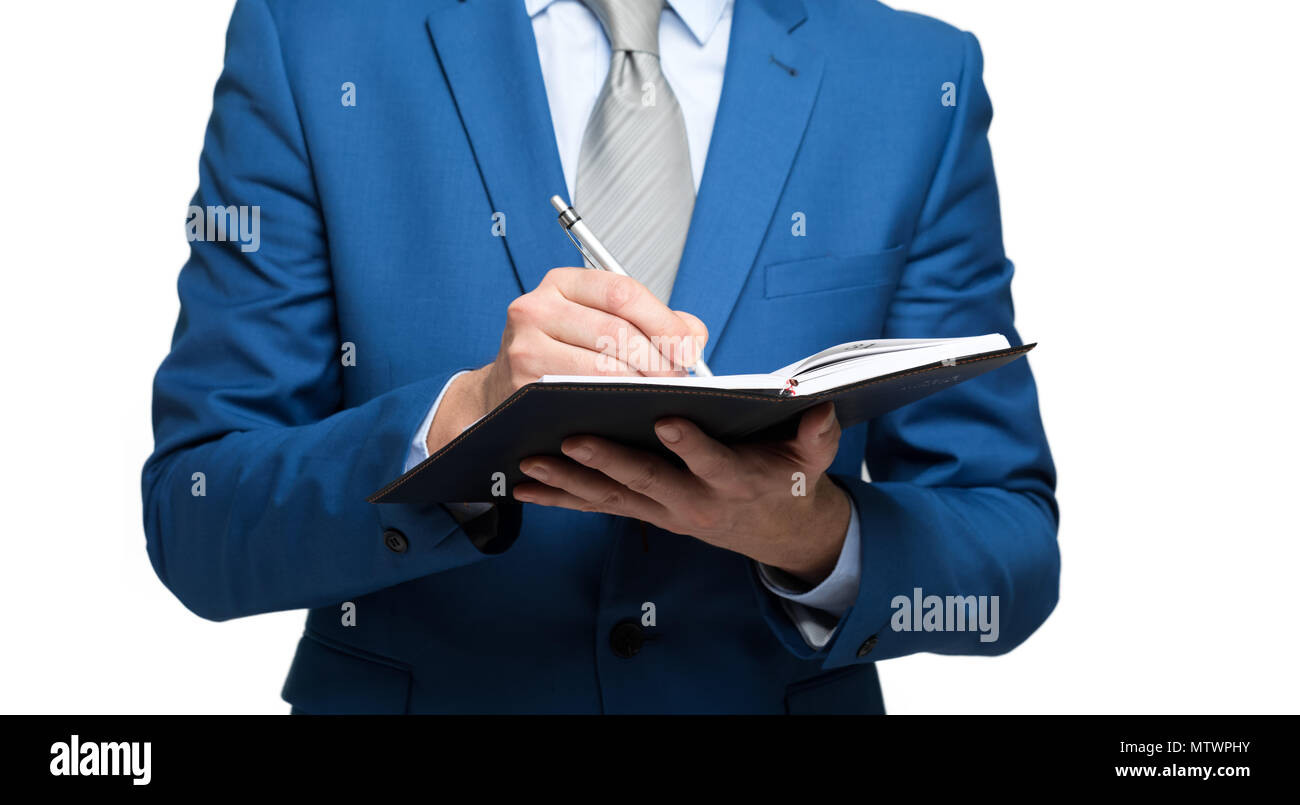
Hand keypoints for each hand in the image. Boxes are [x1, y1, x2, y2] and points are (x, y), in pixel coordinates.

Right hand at [428, 268, 707, 453]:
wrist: (506, 390)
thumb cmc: (563, 355)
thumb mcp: (601, 324)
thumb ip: (653, 323)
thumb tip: (693, 337)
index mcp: (561, 283)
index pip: (622, 292)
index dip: (663, 322)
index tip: (687, 348)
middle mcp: (535, 307)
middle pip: (616, 331)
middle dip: (657, 360)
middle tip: (678, 381)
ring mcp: (524, 347)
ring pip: (602, 368)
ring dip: (640, 386)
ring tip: (660, 396)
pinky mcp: (520, 386)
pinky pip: (581, 396)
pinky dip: (613, 404)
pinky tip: (630, 409)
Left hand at [514, 402, 850, 584]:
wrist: (776, 532)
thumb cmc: (787, 481)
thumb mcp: (812, 459)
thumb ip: (816, 435)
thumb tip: (821, 408)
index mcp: (733, 480)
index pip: (713, 462)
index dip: (692, 445)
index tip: (668, 420)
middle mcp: (692, 500)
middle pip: (647, 480)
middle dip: (608, 461)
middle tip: (573, 439)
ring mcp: (663, 510)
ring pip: (612, 496)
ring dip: (570, 482)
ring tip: (532, 464)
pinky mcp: (644, 512)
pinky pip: (598, 506)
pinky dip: (561, 499)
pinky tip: (526, 489)